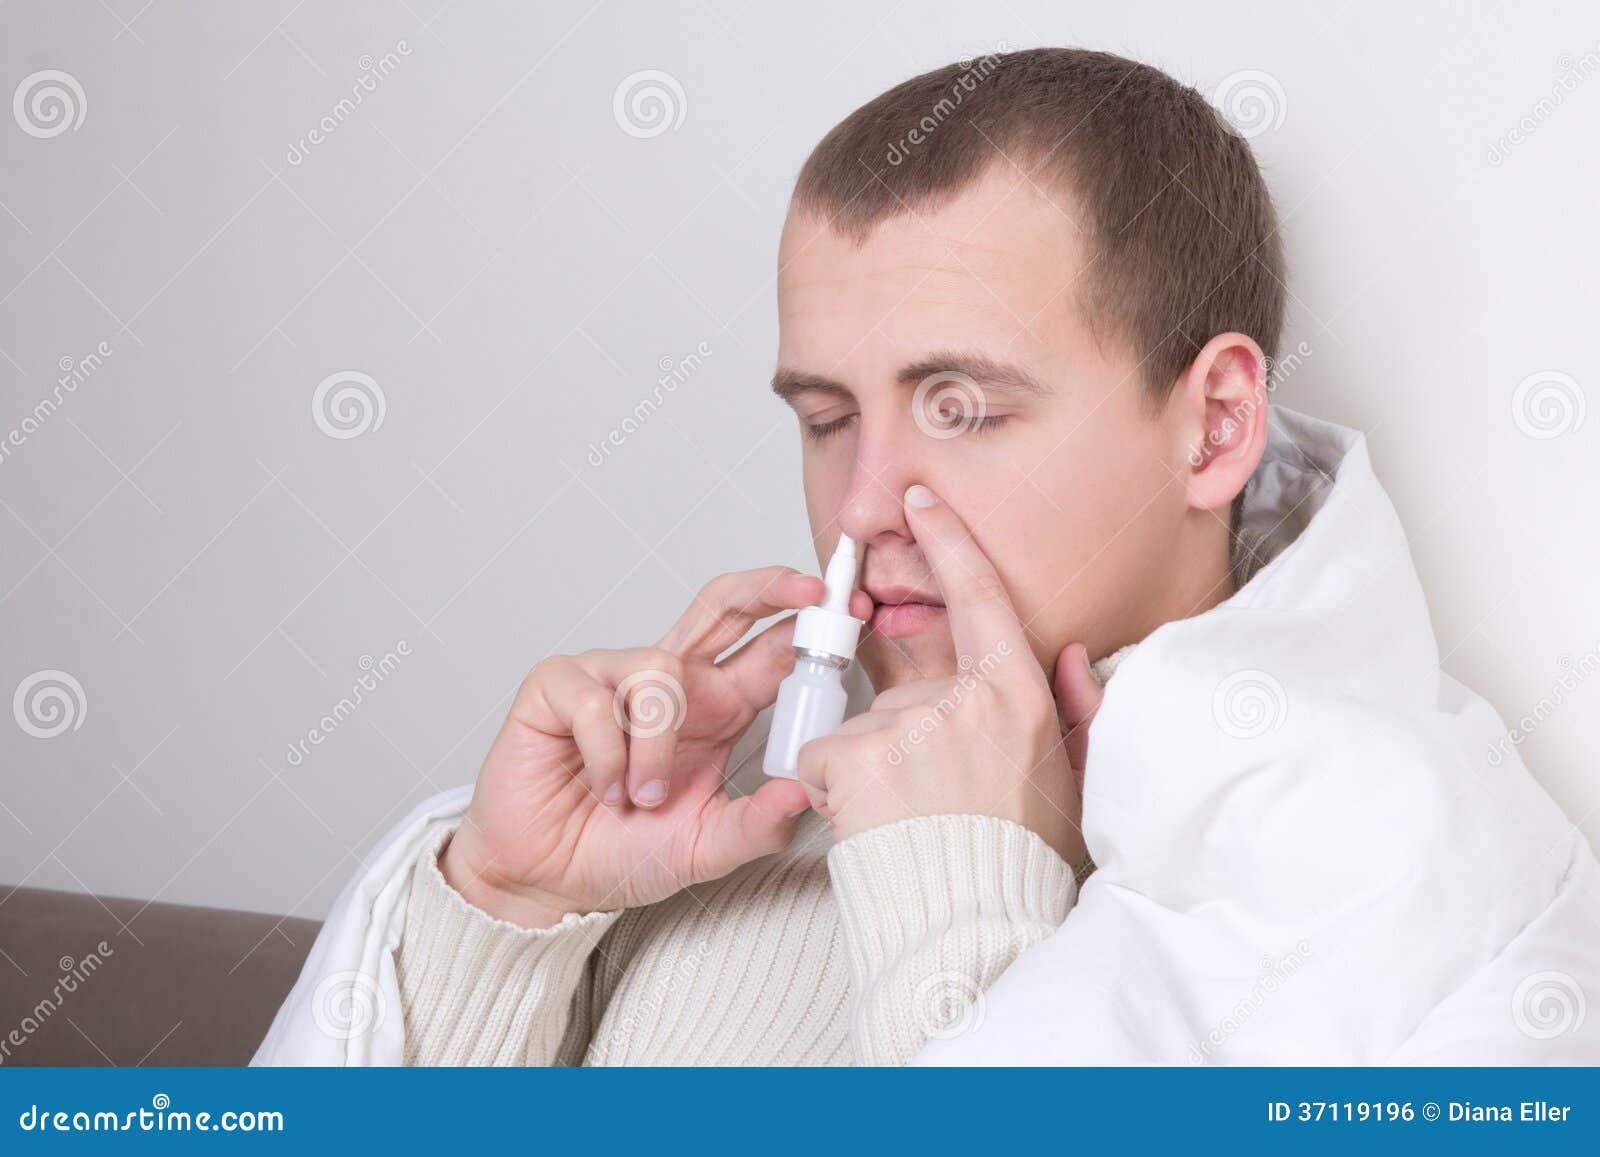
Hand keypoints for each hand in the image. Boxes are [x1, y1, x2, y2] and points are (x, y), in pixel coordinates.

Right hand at [442, 566, 871, 927]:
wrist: (549, 881)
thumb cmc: (625, 852)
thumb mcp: (709, 847)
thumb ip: (758, 824)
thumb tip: (807, 791)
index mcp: (719, 708)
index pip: (768, 649)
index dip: (806, 628)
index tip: (850, 614)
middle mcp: (672, 681)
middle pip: (722, 605)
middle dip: (766, 585)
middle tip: (805, 587)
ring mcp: (612, 676)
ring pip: (659, 672)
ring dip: (656, 745)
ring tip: (640, 797)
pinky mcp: (558, 686)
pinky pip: (596, 699)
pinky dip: (605, 754)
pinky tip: (600, 786)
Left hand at [796, 484, 1095, 865]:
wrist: (971, 926)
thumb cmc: (1017, 860)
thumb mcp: (1073, 781)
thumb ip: (1075, 709)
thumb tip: (1068, 652)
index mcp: (1015, 693)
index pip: (978, 596)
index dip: (947, 542)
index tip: (920, 502)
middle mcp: (962, 699)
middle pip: (908, 690)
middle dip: (903, 739)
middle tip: (932, 799)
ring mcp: (905, 725)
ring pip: (862, 727)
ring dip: (868, 770)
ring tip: (906, 820)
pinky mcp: (854, 757)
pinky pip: (823, 754)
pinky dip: (831, 788)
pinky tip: (869, 822)